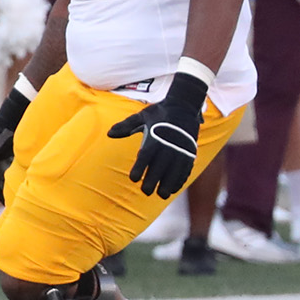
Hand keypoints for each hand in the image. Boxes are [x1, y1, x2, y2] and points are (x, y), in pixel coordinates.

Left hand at [107, 74, 206, 198]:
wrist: (184, 106)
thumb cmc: (159, 113)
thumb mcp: (142, 116)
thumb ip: (126, 126)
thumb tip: (109, 134)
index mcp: (155, 136)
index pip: (146, 156)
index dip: (139, 168)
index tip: (133, 179)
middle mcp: (169, 144)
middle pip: (160, 167)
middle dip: (153, 181)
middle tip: (146, 191)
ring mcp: (181, 148)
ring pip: (175, 170)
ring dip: (168, 183)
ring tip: (161, 194)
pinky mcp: (190, 151)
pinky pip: (186, 168)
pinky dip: (180, 178)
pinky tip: (174, 188)